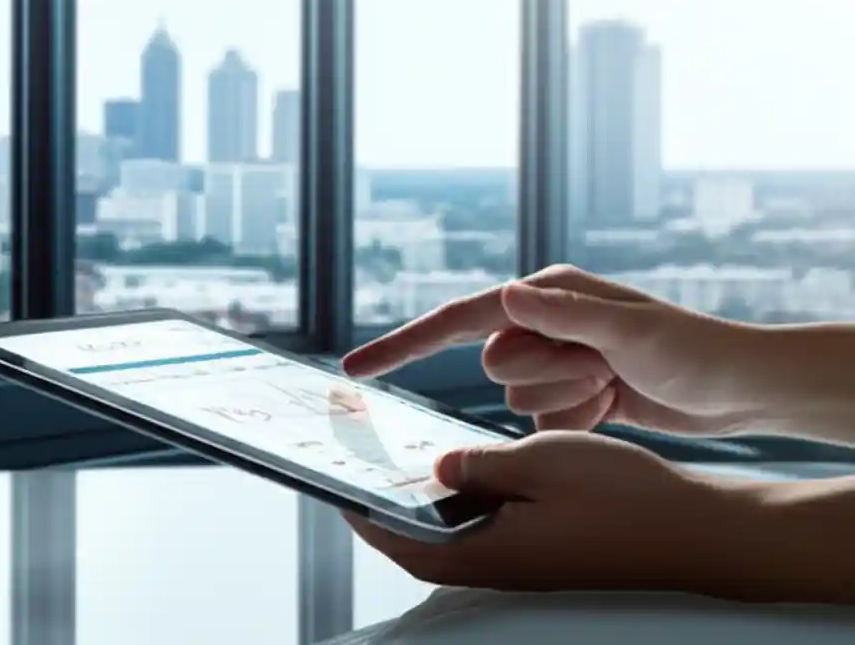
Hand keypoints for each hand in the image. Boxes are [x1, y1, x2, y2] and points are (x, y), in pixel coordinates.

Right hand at [343, 265, 765, 436]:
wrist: (735, 389)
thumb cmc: (690, 350)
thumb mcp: (628, 330)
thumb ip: (562, 314)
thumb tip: (504, 296)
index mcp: (545, 295)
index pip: (456, 320)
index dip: (403, 344)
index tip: (356, 369)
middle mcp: (543, 323)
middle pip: (493, 368)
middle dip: (544, 377)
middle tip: (600, 369)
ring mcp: (556, 360)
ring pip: (518, 402)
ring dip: (566, 402)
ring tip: (614, 385)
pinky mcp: (571, 394)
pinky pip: (543, 425)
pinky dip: (579, 423)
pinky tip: (616, 404)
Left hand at [346, 432, 788, 599]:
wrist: (699, 533)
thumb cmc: (624, 497)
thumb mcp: (540, 461)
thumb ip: (478, 465)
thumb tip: (434, 468)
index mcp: (486, 554)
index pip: (398, 541)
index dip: (360, 513)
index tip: (331, 484)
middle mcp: (497, 568)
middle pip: (419, 545)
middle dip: (384, 511)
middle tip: (360, 469)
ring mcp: (522, 565)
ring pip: (451, 539)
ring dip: (423, 509)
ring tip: (401, 464)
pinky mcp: (544, 556)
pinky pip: (485, 534)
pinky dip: (462, 507)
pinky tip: (466, 470)